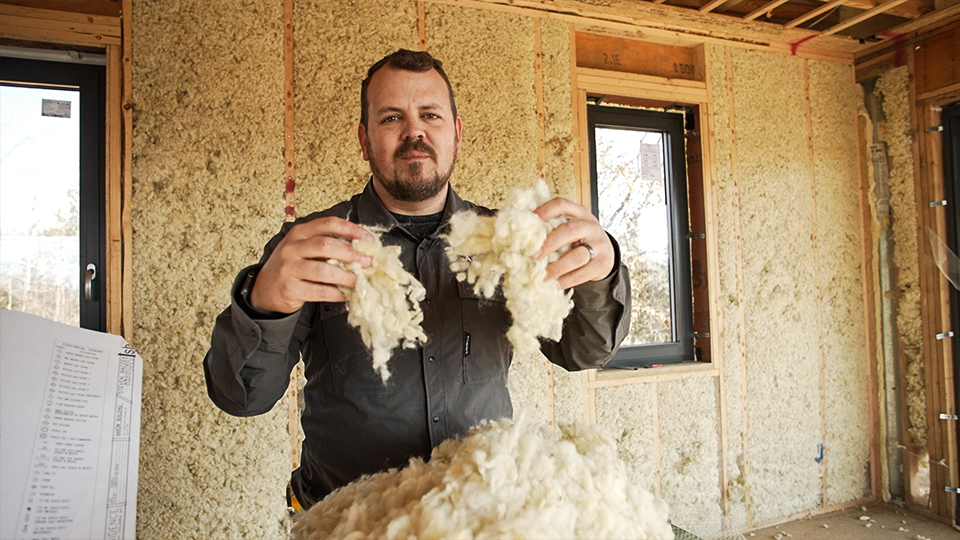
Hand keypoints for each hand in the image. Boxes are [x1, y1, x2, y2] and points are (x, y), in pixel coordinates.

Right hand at [249, 217, 374, 313]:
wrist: (265, 288)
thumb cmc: (292, 265)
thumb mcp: (303, 248)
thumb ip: (326, 245)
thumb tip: (362, 249)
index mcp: (299, 233)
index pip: (329, 224)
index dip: (352, 230)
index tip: (369, 240)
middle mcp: (292, 248)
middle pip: (326, 245)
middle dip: (351, 254)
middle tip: (367, 262)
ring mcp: (289, 269)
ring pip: (324, 270)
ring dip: (346, 276)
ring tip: (359, 280)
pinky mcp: (290, 289)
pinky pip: (320, 291)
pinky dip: (338, 293)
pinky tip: (347, 294)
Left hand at [533, 197, 614, 289]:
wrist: (606, 253)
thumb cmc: (579, 239)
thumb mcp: (569, 227)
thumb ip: (551, 227)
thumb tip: (520, 236)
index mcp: (578, 213)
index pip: (562, 205)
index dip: (545, 211)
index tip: (531, 221)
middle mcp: (590, 226)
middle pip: (570, 230)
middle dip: (549, 243)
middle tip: (533, 255)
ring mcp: (599, 244)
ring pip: (578, 256)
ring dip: (557, 267)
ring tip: (542, 275)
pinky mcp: (603, 263)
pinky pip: (583, 273)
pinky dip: (566, 280)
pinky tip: (555, 284)